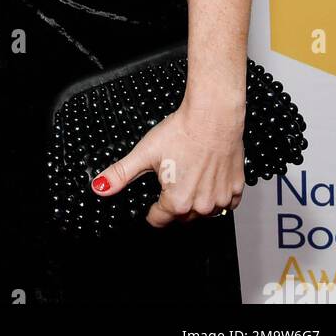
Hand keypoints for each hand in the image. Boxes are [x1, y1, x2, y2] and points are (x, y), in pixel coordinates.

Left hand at [89, 101, 244, 226]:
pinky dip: (216, 195)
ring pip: (204, 211)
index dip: (152, 211)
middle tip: (172, 180)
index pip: (159, 220)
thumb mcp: (144, 152)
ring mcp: (221, 200)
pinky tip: (209, 177)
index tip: (152, 203)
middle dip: (174, 204)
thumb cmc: (181, 132)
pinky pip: (225, 203)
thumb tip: (100, 187)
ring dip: (196, 200)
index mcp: (177, 202)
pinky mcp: (236, 190)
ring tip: (190, 175)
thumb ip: (121, 174)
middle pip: (182, 216)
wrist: (213, 116)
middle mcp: (201, 206)